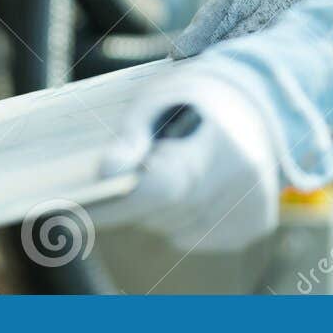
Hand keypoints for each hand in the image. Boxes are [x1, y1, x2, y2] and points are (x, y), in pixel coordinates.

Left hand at [92, 60, 281, 251]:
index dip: (117, 204)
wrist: (259, 101)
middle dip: (134, 202)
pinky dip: (181, 218)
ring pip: (177, 231)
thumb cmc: (196, 97)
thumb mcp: (158, 98)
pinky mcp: (255, 224)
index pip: (163, 187)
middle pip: (165, 213)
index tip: (73, 214)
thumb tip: (103, 174)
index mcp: (221, 141)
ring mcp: (253, 206)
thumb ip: (131, 136)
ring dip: (157, 211)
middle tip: (123, 175)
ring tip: (165, 169)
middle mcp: (245, 180)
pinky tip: (190, 185)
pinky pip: (197, 236)